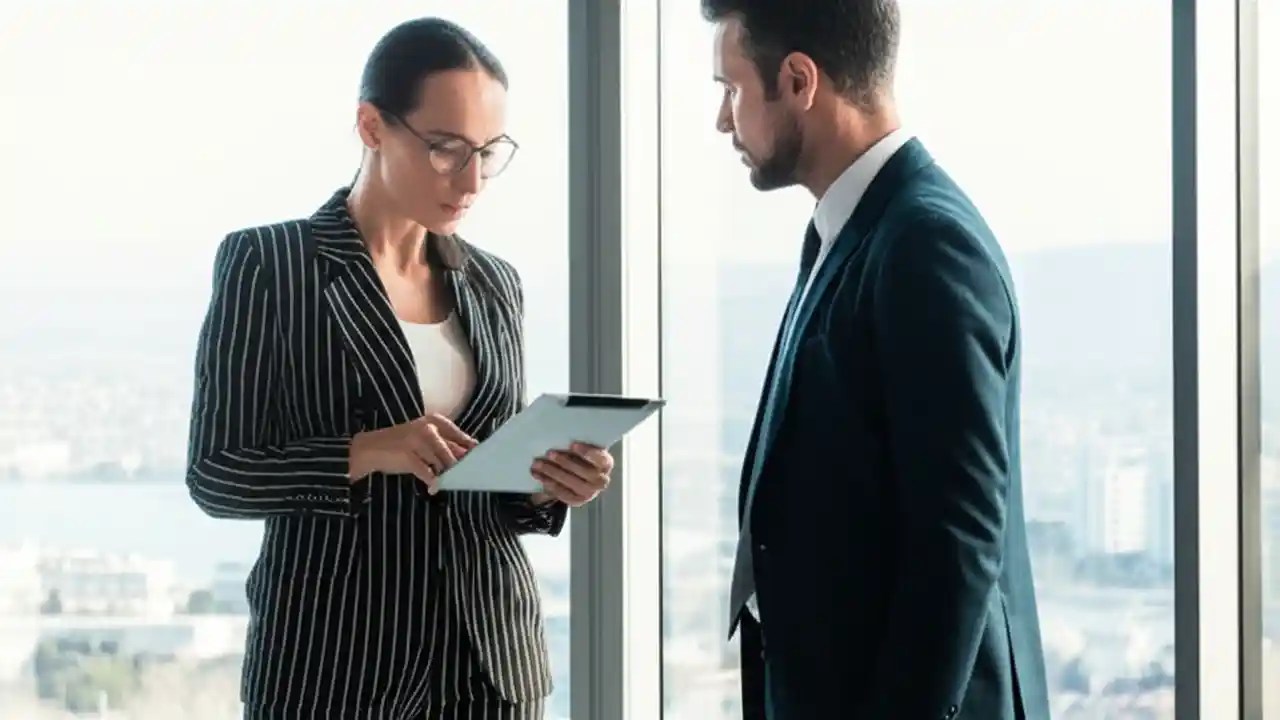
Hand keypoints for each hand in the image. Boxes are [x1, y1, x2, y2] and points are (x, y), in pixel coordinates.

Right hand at [349, 413, 476, 493]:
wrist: (370, 448)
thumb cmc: (401, 445)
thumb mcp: (423, 438)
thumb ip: (444, 444)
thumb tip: (469, 455)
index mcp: (434, 422)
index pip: (460, 437)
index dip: (470, 450)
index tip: (481, 460)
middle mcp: (427, 429)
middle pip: (453, 452)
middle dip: (459, 467)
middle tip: (466, 477)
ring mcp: (418, 441)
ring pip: (442, 464)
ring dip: (445, 476)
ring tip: (444, 482)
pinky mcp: (409, 456)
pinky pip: (428, 473)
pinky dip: (432, 482)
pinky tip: (433, 488)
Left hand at [530, 442, 613, 506]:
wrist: (577, 478)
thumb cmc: (579, 458)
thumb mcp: (581, 450)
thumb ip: (576, 446)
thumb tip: (558, 436)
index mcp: (606, 464)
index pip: (601, 459)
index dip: (587, 452)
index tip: (572, 444)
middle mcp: (601, 480)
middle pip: (585, 472)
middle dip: (565, 462)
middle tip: (550, 453)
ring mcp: (590, 493)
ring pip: (572, 483)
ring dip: (553, 472)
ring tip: (538, 464)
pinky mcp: (577, 501)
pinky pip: (562, 493)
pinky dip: (548, 482)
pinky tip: (538, 475)